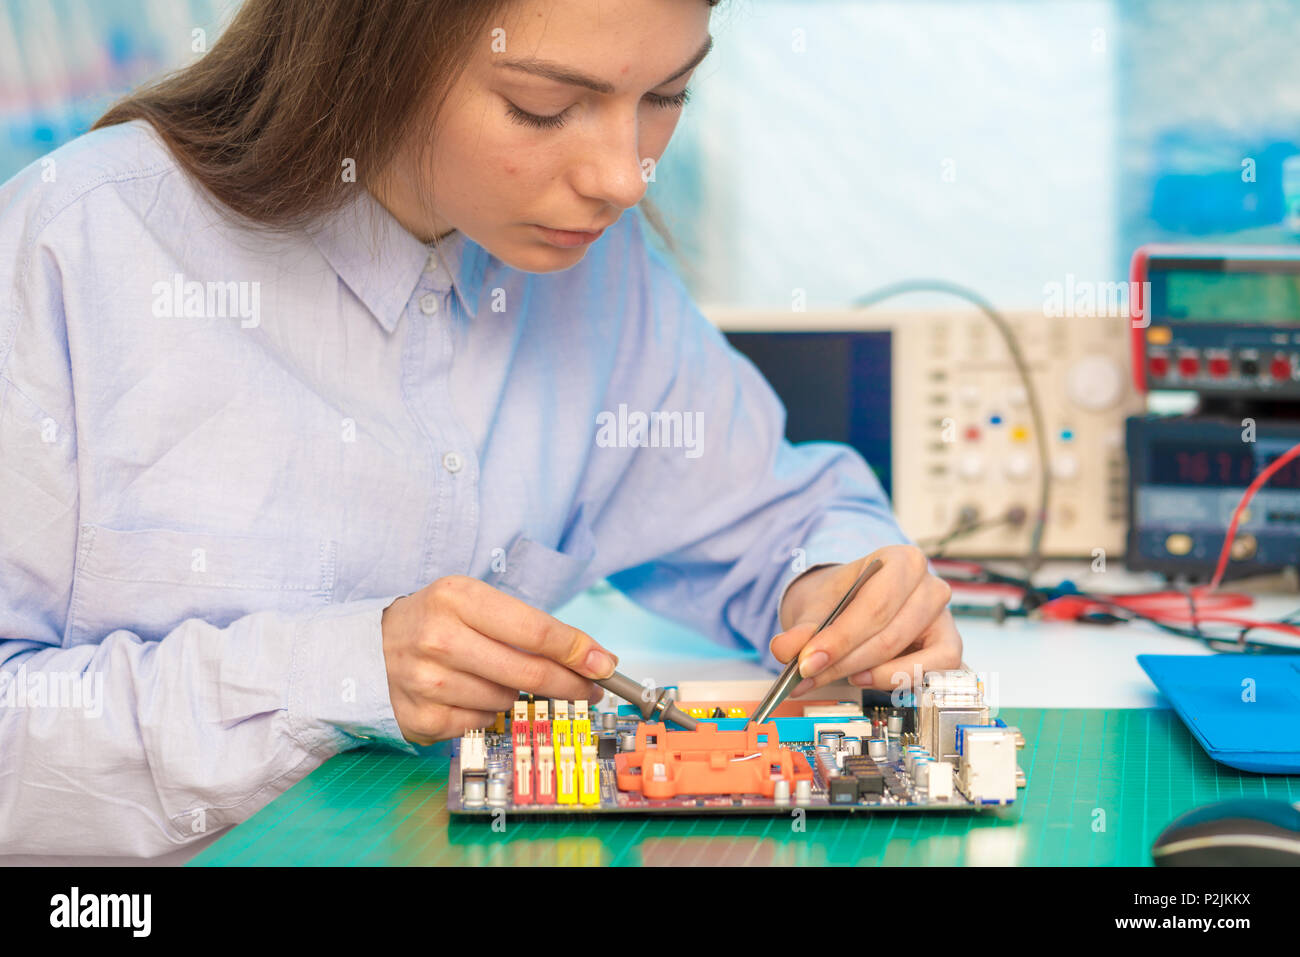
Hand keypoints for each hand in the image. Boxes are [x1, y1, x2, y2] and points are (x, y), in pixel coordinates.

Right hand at [380, 575, 618, 744]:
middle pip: (527, 671)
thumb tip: (588, 659)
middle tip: (589, 688)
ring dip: (515, 693)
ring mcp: (427, 682)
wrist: (369, 648)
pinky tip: (469, 693)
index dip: (576, 649)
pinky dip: (486, 711)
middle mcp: (439, 639)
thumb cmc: (436, 620)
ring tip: (495, 676)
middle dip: (569, 682)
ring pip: (506, 700)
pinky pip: (482, 722)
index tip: (604, 663)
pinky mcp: (421, 717)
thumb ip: (526, 625)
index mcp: (456, 598)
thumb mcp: (473, 601)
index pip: (534, 629)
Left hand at [770, 544, 960, 695]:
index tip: (807, 661)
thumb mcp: (816, 604)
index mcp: (902, 561)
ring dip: (868, 674)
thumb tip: (784, 649)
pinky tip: (869, 678)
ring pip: (910, 658)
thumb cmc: (843, 598)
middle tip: (809, 675)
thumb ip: (802, 628)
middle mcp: (929, 587)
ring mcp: (943, 619)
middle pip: (889, 636)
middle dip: (844, 662)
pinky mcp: (947, 649)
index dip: (840, 639)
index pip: (875, 606)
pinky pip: (934, 673)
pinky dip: (900, 681)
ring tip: (840, 675)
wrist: (855, 601)